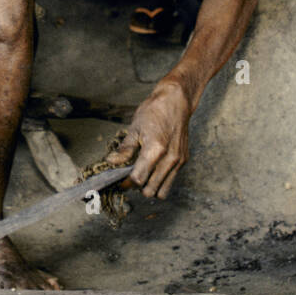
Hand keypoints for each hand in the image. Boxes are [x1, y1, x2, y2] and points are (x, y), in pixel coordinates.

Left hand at [104, 80, 191, 197]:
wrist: (176, 102)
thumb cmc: (154, 111)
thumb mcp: (135, 128)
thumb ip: (124, 150)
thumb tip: (111, 162)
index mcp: (155, 150)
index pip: (138, 179)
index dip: (126, 183)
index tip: (120, 181)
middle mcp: (169, 159)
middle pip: (150, 190)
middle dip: (137, 187)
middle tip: (130, 177)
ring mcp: (178, 161)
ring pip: (162, 192)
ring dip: (150, 188)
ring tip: (143, 175)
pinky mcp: (184, 160)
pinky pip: (170, 181)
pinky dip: (160, 180)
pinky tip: (153, 169)